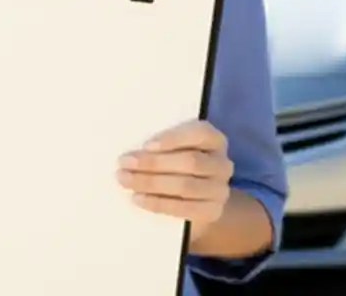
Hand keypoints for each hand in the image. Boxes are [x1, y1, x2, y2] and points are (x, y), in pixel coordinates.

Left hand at [117, 119, 233, 243]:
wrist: (196, 198)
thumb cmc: (176, 162)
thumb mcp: (172, 148)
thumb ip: (159, 145)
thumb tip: (131, 150)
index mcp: (214, 140)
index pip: (199, 134)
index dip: (173, 139)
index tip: (146, 145)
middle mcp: (222, 164)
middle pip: (190, 162)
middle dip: (154, 163)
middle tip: (124, 163)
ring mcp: (219, 189)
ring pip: (185, 185)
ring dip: (151, 183)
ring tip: (126, 180)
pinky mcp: (211, 211)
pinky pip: (184, 208)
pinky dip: (158, 203)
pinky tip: (138, 198)